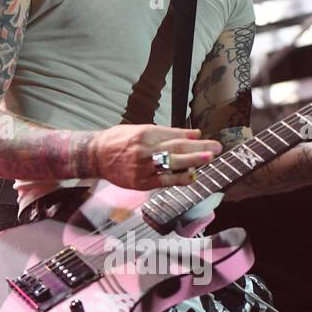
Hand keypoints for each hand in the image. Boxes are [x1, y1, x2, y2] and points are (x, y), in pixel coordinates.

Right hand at [94, 123, 221, 189]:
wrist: (95, 156)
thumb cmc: (117, 141)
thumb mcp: (138, 130)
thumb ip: (164, 133)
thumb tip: (191, 135)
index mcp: (144, 133)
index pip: (173, 134)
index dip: (190, 136)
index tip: (203, 136)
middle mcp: (145, 149)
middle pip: (177, 148)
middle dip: (199, 148)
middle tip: (216, 147)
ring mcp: (143, 167)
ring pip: (173, 164)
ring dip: (193, 162)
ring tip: (209, 159)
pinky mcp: (141, 182)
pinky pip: (164, 181)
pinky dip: (179, 179)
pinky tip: (192, 177)